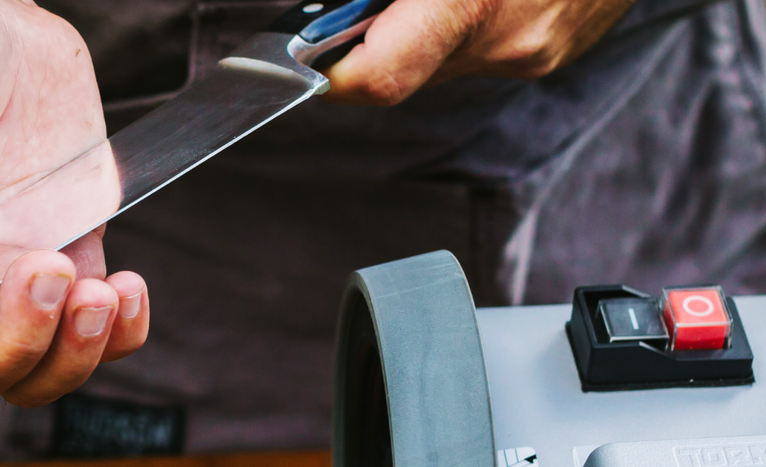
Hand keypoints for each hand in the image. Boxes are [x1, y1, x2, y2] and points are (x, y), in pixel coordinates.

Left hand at [322, 0, 636, 104]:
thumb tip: (331, 1)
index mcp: (472, 3)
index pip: (374, 78)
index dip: (321, 69)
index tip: (294, 48)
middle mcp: (506, 42)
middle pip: (397, 65)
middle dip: (370, 30)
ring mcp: (534, 53)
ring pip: (436, 57)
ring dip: (418, 22)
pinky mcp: (552, 52)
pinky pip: (477, 47)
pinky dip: (460, 19)